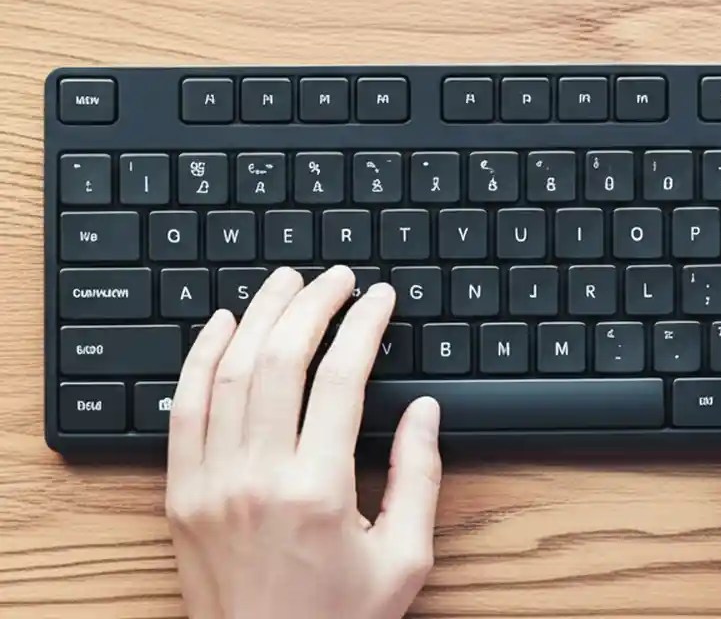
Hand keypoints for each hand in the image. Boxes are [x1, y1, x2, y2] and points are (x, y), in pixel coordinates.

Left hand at [165, 266, 441, 618]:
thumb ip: (418, 477)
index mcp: (318, 490)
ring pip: (229, 373)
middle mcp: (258, 478)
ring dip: (258, 316)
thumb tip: (425, 411)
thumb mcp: (403, 558)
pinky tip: (220, 326)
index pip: (339, 379)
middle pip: (281, 360)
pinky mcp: (181, 494)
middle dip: (312, 305)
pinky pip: (182, 409)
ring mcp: (211, 484)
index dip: (364, 327)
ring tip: (285, 282)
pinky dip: (199, 359)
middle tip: (337, 278)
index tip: (380, 300)